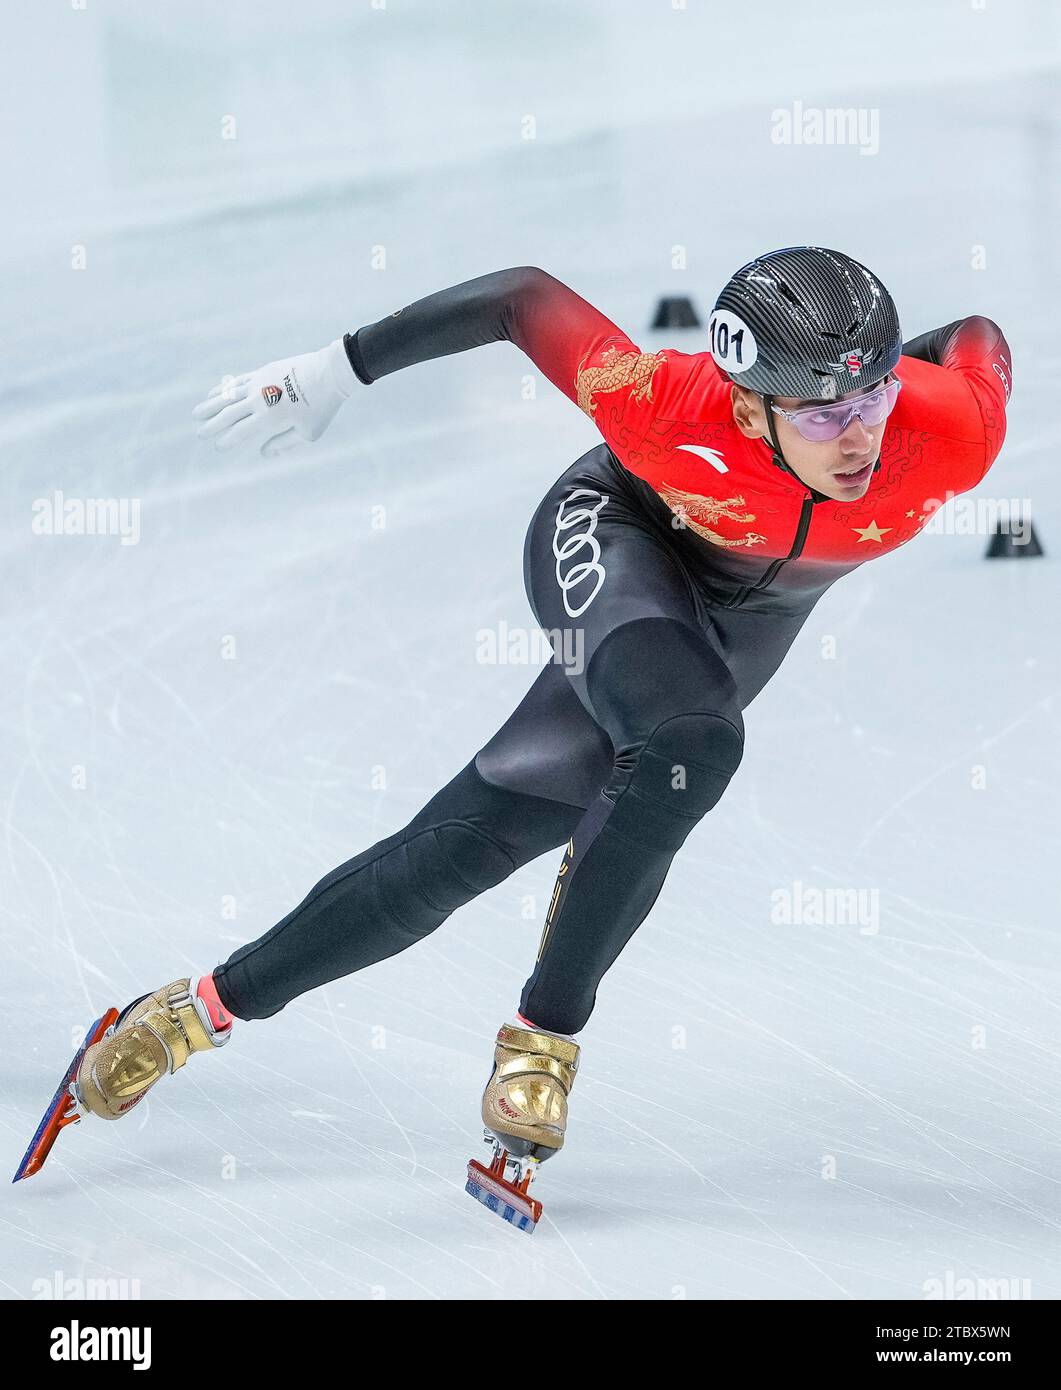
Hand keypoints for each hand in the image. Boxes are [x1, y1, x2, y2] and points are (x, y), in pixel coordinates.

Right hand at [193, 338, 354, 455]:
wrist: (330, 373)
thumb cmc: (322, 407)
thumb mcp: (307, 433)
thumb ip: (283, 444)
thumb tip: (263, 454)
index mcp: (270, 418)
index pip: (240, 432)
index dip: (226, 441)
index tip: (218, 447)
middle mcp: (260, 400)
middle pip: (228, 414)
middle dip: (212, 426)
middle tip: (200, 434)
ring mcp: (259, 383)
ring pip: (228, 396)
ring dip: (210, 405)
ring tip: (197, 414)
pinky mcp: (262, 372)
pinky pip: (237, 382)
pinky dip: (223, 388)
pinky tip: (214, 393)